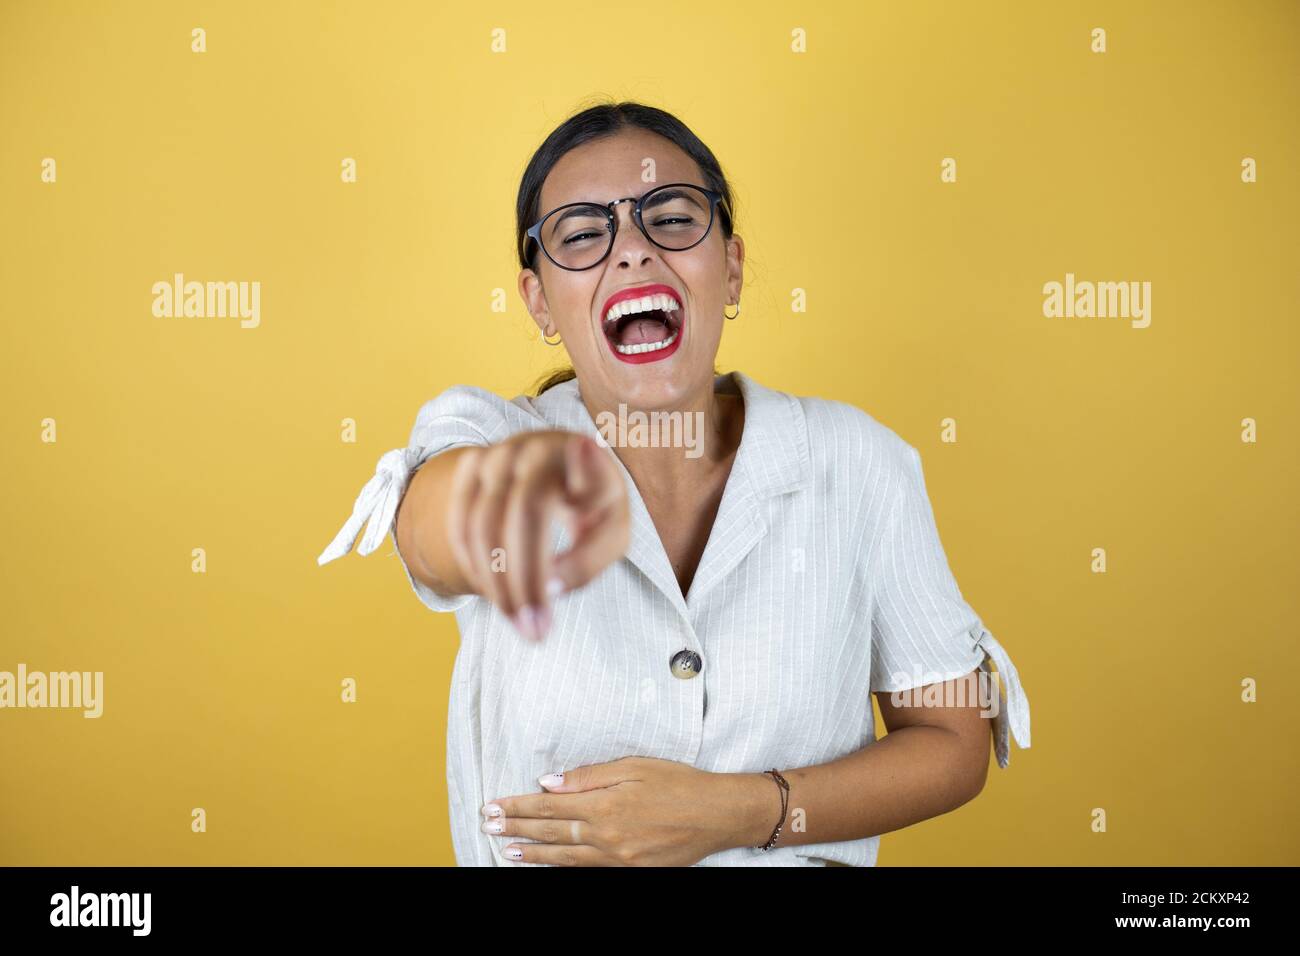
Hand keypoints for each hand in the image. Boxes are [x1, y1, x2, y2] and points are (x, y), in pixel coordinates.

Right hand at [445, 430, 629, 641]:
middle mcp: (538, 449)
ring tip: (517, 622)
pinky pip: (460, 522)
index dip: (584, 463)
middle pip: (525, 513)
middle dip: (525, 579)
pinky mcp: (470, 468)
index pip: (585, 464)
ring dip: (495, 583)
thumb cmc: (592, 510)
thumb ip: (591, 558)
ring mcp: (498, 455)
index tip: (585, 450)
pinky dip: (471, 563)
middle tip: (534, 631)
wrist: (556, 470)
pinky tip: (492, 594)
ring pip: (483, 523)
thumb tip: (549, 589)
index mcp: (587, 458)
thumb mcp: (611, 533)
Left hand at [478, 756, 775, 865]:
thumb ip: (588, 776)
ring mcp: (617, 858)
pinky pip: (587, 871)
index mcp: (605, 804)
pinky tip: (547, 866)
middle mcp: (606, 835)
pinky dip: (563, 869)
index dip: (519, 806)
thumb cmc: (679, 783)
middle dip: (517, 829)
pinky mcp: (629, 870)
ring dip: (533, 855)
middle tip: (489, 827)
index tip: (495, 806)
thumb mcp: (634, 766)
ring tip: (507, 851)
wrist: (717, 814)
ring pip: (564, 858)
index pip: (550, 806)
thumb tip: (548, 782)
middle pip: (551, 833)